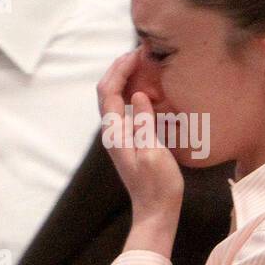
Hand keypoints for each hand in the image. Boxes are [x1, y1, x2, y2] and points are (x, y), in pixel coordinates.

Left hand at [97, 49, 183, 223]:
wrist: (156, 212)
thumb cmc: (157, 186)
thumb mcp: (154, 152)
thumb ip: (144, 122)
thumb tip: (137, 94)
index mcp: (115, 133)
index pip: (108, 91)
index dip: (120, 68)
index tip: (138, 53)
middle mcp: (113, 132)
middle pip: (107, 91)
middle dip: (120, 68)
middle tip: (141, 52)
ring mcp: (120, 136)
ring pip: (115, 99)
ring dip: (125, 78)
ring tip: (144, 64)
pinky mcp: (129, 140)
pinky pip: (125, 109)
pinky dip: (133, 92)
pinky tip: (148, 88)